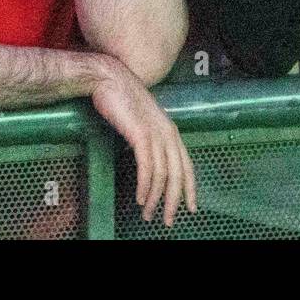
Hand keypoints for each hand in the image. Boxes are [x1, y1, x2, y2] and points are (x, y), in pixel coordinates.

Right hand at [91, 58, 196, 226]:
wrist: (109, 78)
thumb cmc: (122, 99)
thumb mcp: (142, 121)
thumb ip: (149, 138)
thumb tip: (149, 160)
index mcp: (171, 130)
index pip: (187, 165)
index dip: (190, 188)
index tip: (190, 207)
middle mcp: (169, 133)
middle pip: (178, 174)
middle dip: (174, 201)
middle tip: (168, 221)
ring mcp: (156, 133)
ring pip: (163, 175)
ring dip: (156, 198)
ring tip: (148, 214)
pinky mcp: (141, 134)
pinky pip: (147, 167)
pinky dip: (146, 186)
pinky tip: (141, 198)